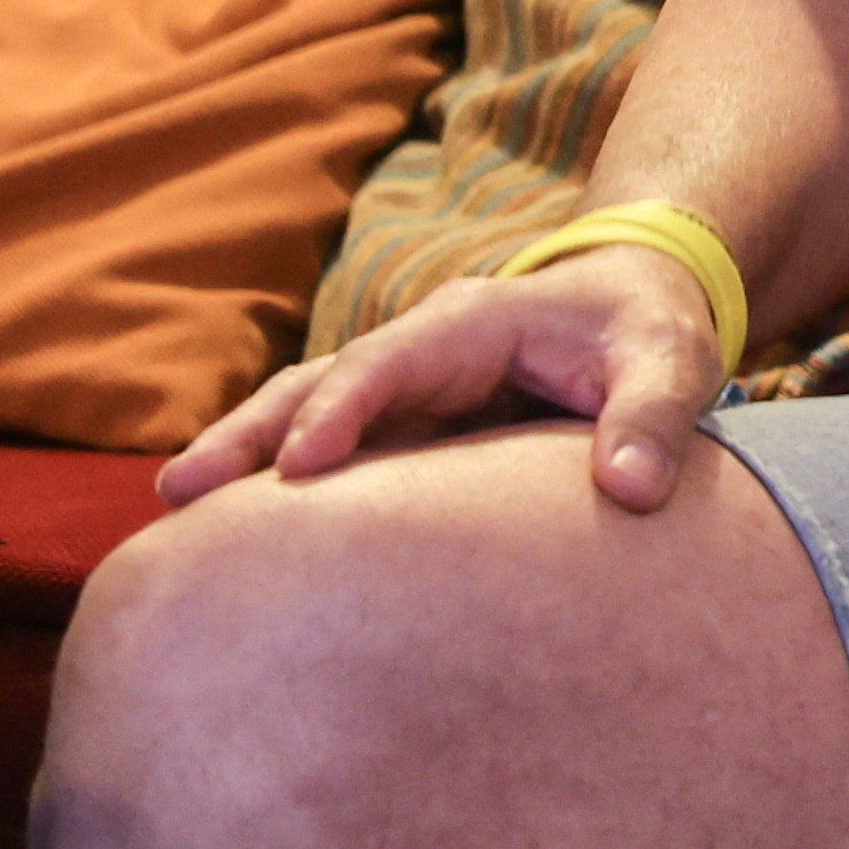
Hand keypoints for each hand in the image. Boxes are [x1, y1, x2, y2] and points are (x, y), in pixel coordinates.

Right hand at [159, 247, 727, 517]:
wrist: (639, 305)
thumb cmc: (649, 327)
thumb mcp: (671, 357)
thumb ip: (655, 416)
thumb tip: (632, 491)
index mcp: (471, 321)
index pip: (388, 361)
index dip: (341, 408)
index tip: (299, 466)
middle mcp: (419, 351)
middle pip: (317, 385)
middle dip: (251, 434)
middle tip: (181, 491)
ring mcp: (404, 392)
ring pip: (306, 417)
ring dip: (246, 460)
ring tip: (176, 518)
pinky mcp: (405, 432)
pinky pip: (335, 457)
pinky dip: (282, 488)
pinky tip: (237, 542)